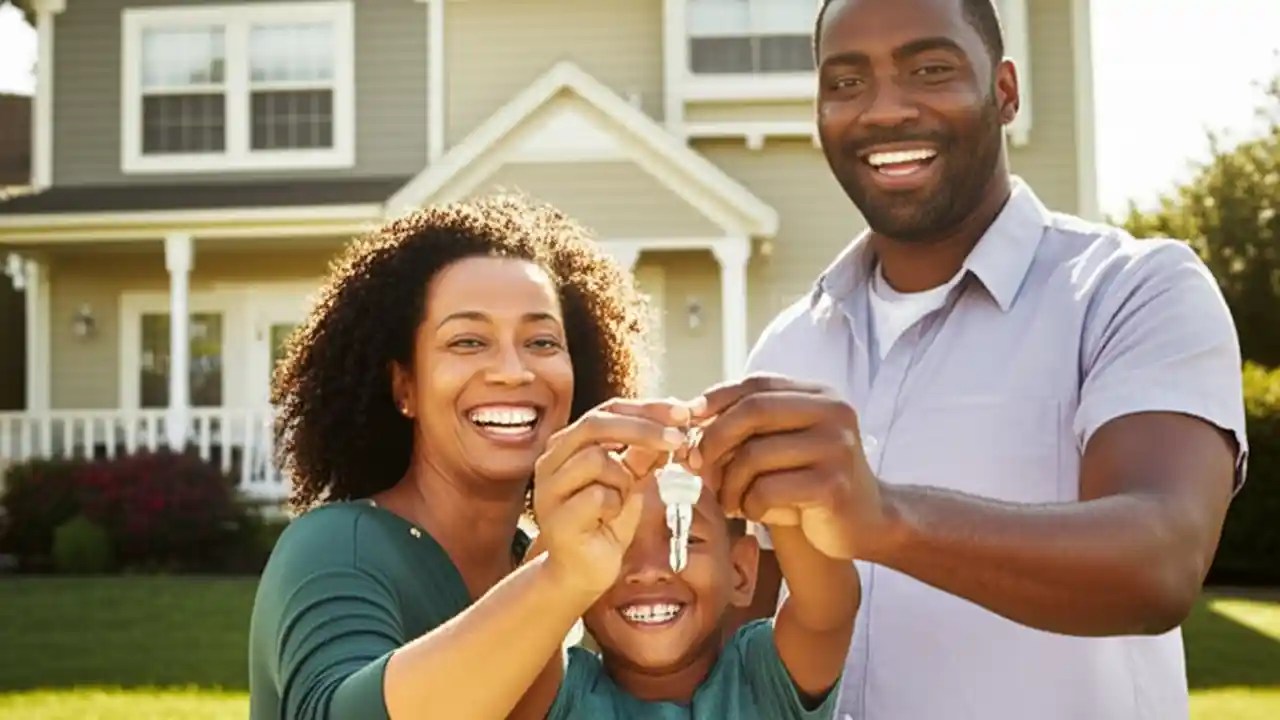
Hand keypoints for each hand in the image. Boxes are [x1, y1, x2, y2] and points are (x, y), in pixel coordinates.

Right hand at [532, 398, 690, 598]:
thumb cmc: (606, 524)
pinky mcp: (556, 519)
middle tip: (677, 439)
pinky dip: (615, 506)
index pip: (608, 409)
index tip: (683, 413)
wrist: (584, 574)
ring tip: (622, 500)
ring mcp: (549, 489)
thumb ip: (644, 453)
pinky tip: (608, 521)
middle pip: (596, 424)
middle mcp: (552, 460)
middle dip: (643, 428)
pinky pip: (598, 496)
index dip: (647, 408)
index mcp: (569, 444)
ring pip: (597, 459)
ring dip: (624, 479)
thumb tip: (673, 424)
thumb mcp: (632, 481)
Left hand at [689, 374, 883, 560]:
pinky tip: (754, 512)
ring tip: (729, 500)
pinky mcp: (833, 486)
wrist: (866, 523)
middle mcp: (833, 412)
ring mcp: (836, 447)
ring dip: (729, 482)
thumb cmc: (811, 482)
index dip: (716, 399)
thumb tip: (688, 411)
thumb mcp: (783, 444)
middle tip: (697, 465)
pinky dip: (750, 504)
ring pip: (755, 455)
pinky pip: (768, 490)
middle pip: (752, 411)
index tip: (687, 420)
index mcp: (819, 395)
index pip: (756, 384)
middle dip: (714, 438)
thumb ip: (749, 425)